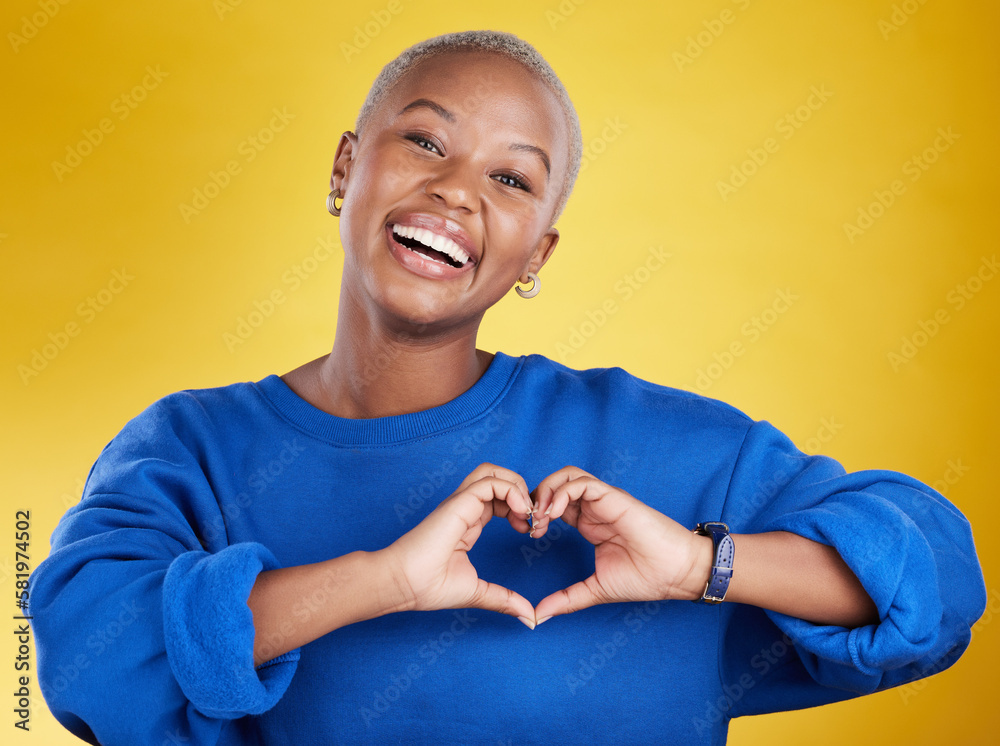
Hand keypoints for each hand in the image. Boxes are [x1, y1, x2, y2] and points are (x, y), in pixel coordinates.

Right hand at [381, 462, 537, 627]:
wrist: (403, 584)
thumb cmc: (428, 587)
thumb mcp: (477, 592)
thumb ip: (504, 599)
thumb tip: (529, 618)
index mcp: (469, 522)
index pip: (500, 499)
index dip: (520, 509)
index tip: (529, 532)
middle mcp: (465, 508)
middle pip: (498, 478)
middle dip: (524, 493)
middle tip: (533, 521)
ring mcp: (461, 503)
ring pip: (493, 472)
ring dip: (517, 487)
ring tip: (527, 514)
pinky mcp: (459, 503)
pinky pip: (490, 482)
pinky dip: (511, 491)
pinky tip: (520, 515)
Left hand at [530, 466, 711, 623]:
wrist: (676, 574)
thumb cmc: (644, 578)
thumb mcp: (595, 590)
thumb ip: (566, 599)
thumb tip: (539, 616)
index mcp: (589, 523)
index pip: (554, 504)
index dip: (537, 514)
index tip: (529, 535)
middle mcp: (594, 508)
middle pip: (556, 484)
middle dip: (536, 499)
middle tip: (530, 524)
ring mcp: (604, 501)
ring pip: (567, 476)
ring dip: (547, 491)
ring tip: (540, 517)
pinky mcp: (614, 498)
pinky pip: (582, 483)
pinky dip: (563, 493)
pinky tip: (555, 514)